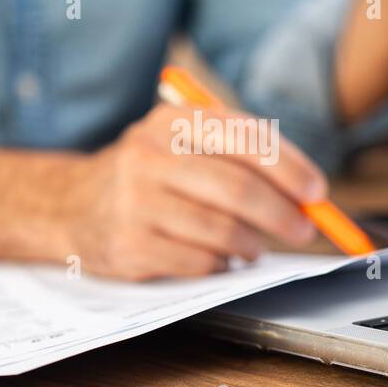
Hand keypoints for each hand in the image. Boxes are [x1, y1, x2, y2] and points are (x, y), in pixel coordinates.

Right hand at [60, 103, 327, 280]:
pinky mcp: (128, 244)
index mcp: (172, 121)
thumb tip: (308, 194)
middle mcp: (149, 155)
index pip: (245, 139)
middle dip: (282, 214)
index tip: (317, 193)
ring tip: (254, 247)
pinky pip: (197, 261)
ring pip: (220, 229)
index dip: (290, 168)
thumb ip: (240, 157)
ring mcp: (134, 201)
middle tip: (303, 230)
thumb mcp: (181, 143)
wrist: (70, 205)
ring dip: (252, 244)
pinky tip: (218, 260)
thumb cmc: (150, 175)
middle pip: (236, 187)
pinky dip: (220, 265)